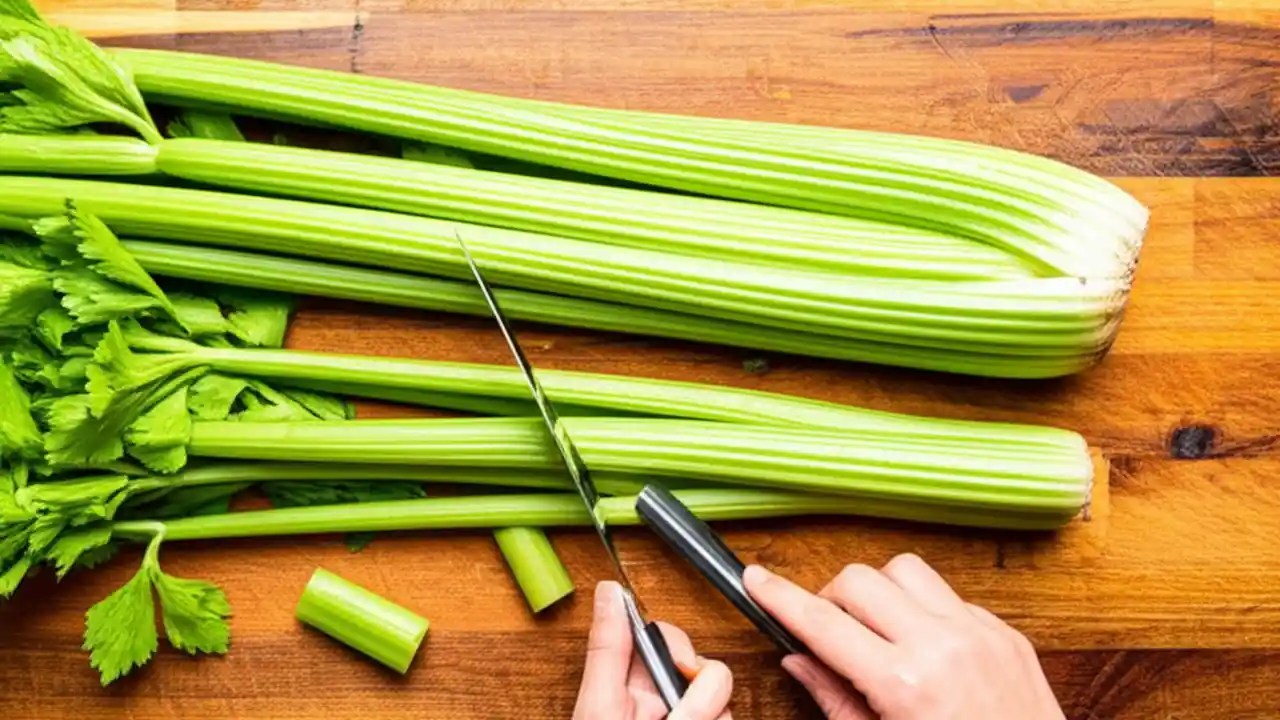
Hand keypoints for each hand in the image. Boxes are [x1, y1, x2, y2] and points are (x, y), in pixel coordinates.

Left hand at [573, 581, 733, 719]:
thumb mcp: (600, 704)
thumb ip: (609, 649)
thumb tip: (609, 591)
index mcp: (634, 683)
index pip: (670, 640)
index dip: (680, 649)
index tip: (681, 668)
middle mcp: (664, 700)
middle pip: (708, 668)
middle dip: (705, 693)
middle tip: (681, 718)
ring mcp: (691, 717)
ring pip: (725, 700)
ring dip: (710, 714)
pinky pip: (733, 719)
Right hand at [745, 554, 1063, 719]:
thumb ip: (834, 699)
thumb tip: (797, 658)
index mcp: (905, 684)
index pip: (822, 621)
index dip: (780, 597)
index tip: (755, 579)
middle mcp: (943, 646)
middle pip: (860, 579)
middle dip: (833, 598)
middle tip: (830, 634)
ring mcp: (980, 633)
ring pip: (906, 571)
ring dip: (881, 593)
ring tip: (878, 632)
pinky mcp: (1005, 633)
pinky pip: (950, 597)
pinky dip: (925, 611)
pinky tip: (925, 649)